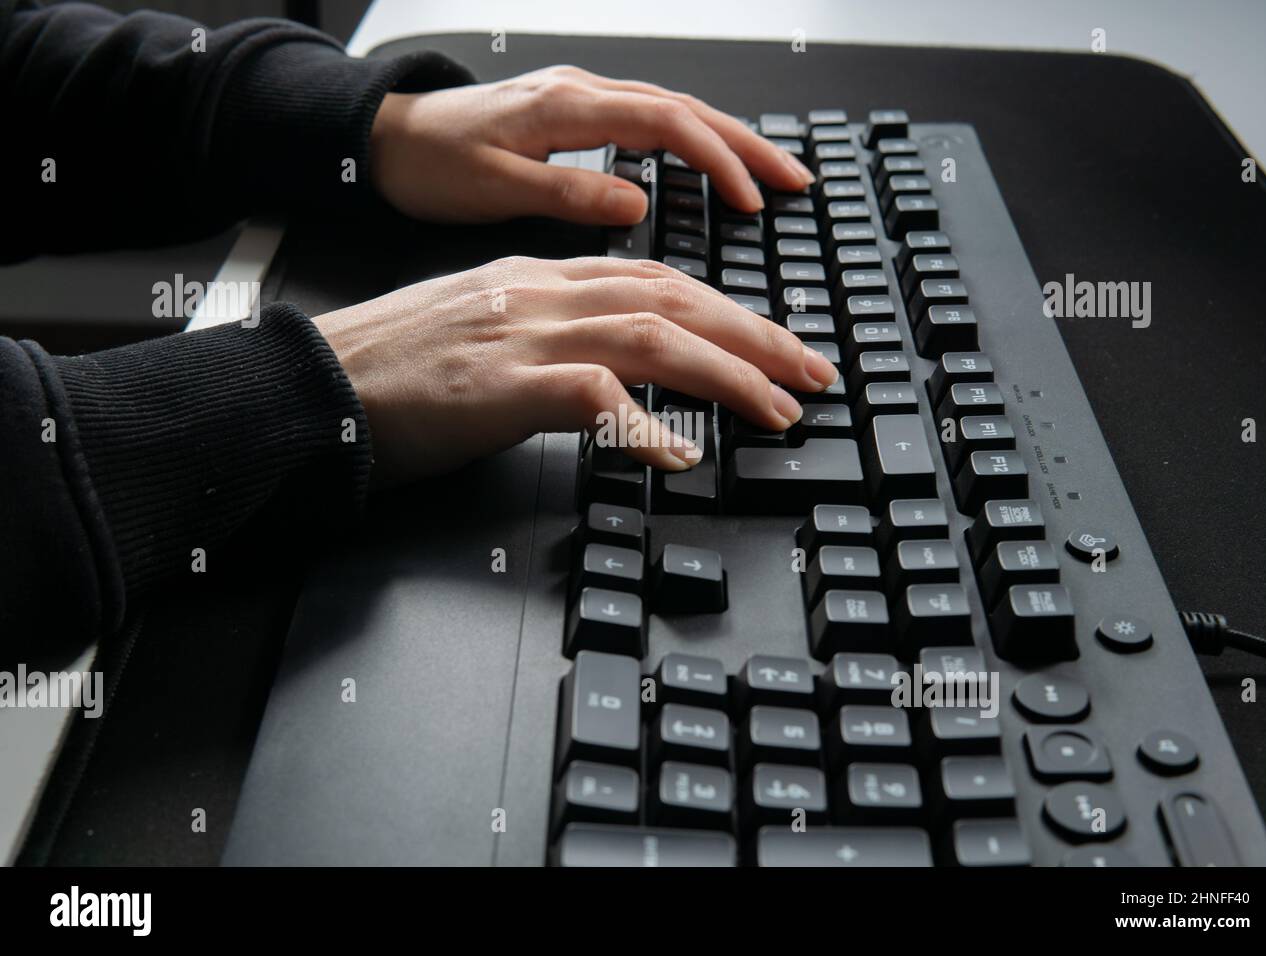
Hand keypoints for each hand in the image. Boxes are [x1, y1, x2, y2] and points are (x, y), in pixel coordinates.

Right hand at [314, 256, 837, 485]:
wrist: (318, 384)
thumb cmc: (397, 371)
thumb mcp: (486, 333)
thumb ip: (552, 340)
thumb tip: (612, 377)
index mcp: (541, 277)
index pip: (658, 279)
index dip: (729, 311)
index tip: (777, 344)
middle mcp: (543, 293)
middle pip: (676, 297)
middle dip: (756, 335)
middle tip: (812, 374)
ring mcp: (525, 334)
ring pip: (654, 333)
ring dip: (729, 373)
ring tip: (778, 411)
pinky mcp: (502, 385)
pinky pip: (594, 396)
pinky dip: (646, 424)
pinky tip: (683, 455)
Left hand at [368, 64, 814, 224]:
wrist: (385, 138)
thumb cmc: (430, 164)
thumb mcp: (493, 188)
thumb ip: (567, 194)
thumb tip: (636, 202)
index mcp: (568, 107)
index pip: (666, 125)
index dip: (717, 162)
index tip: (752, 199)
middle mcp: (581, 93)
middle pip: (685, 110)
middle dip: (746, 145)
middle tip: (795, 179)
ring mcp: (580, 99)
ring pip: (673, 112)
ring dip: (726, 141)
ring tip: (770, 174)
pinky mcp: (574, 115)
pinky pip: (650, 121)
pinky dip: (690, 142)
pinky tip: (708, 164)